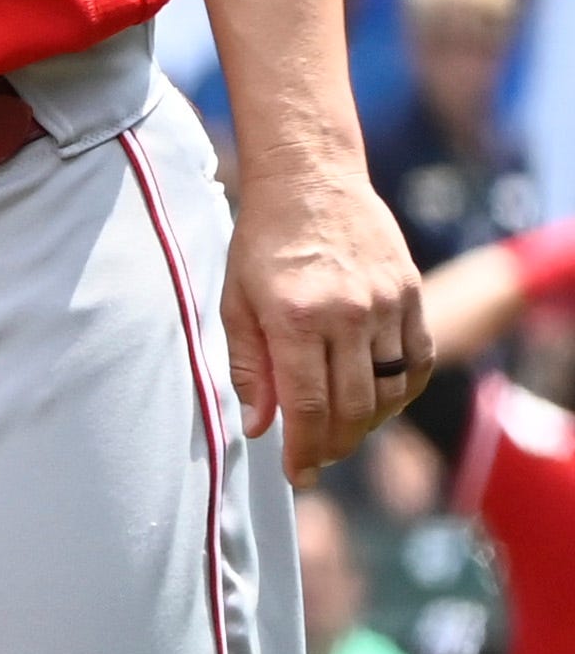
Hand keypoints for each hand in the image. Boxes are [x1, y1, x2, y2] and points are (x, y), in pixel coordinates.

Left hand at [222, 156, 430, 481]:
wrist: (309, 179)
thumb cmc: (261, 242)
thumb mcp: (234, 301)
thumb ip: (247, 367)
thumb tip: (257, 427)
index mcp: (295, 318)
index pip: (309, 406)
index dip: (305, 449)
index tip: (298, 474)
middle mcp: (347, 314)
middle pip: (354, 407)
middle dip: (335, 445)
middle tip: (317, 459)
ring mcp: (386, 304)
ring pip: (390, 390)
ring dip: (367, 423)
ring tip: (341, 431)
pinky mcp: (411, 293)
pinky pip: (419, 360)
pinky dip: (401, 390)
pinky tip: (378, 400)